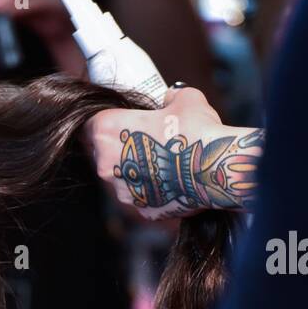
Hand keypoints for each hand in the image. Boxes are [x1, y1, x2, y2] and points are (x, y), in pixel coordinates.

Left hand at [85, 86, 260, 220]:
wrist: (216, 170)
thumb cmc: (196, 130)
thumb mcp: (184, 99)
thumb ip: (170, 97)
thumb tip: (169, 98)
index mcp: (107, 132)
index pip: (90, 126)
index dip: (106, 123)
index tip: (119, 123)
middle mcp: (106, 166)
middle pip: (103, 154)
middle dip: (120, 148)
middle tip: (146, 141)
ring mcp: (122, 193)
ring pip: (122, 179)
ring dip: (136, 171)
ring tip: (164, 164)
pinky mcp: (141, 211)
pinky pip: (142, 198)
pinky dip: (154, 191)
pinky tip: (173, 183)